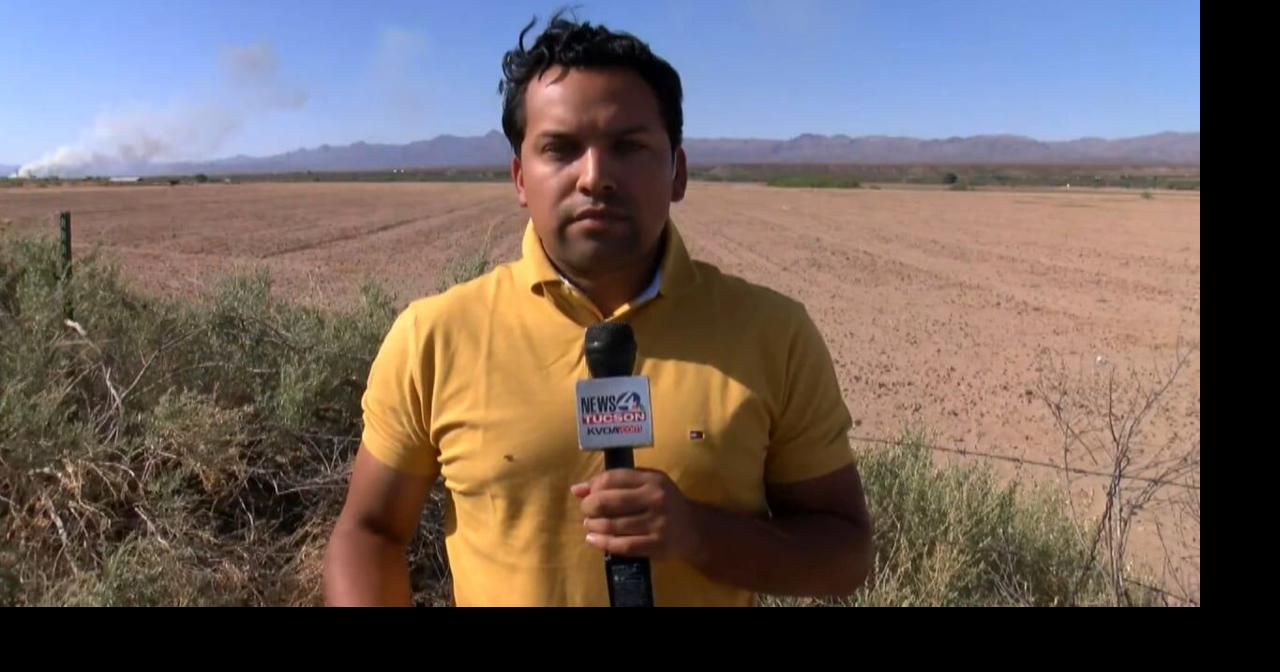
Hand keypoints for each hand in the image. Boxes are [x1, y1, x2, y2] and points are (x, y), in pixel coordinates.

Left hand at [571, 468, 703, 561]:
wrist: (695, 529)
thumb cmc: (665, 502)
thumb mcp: (646, 484)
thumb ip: (615, 482)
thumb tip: (577, 489)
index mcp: (652, 480)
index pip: (612, 478)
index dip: (593, 487)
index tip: (587, 494)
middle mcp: (655, 498)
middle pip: (607, 501)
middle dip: (589, 507)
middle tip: (586, 512)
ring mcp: (657, 523)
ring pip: (612, 525)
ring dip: (593, 526)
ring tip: (590, 526)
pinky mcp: (657, 545)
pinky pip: (622, 546)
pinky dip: (603, 543)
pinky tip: (594, 540)